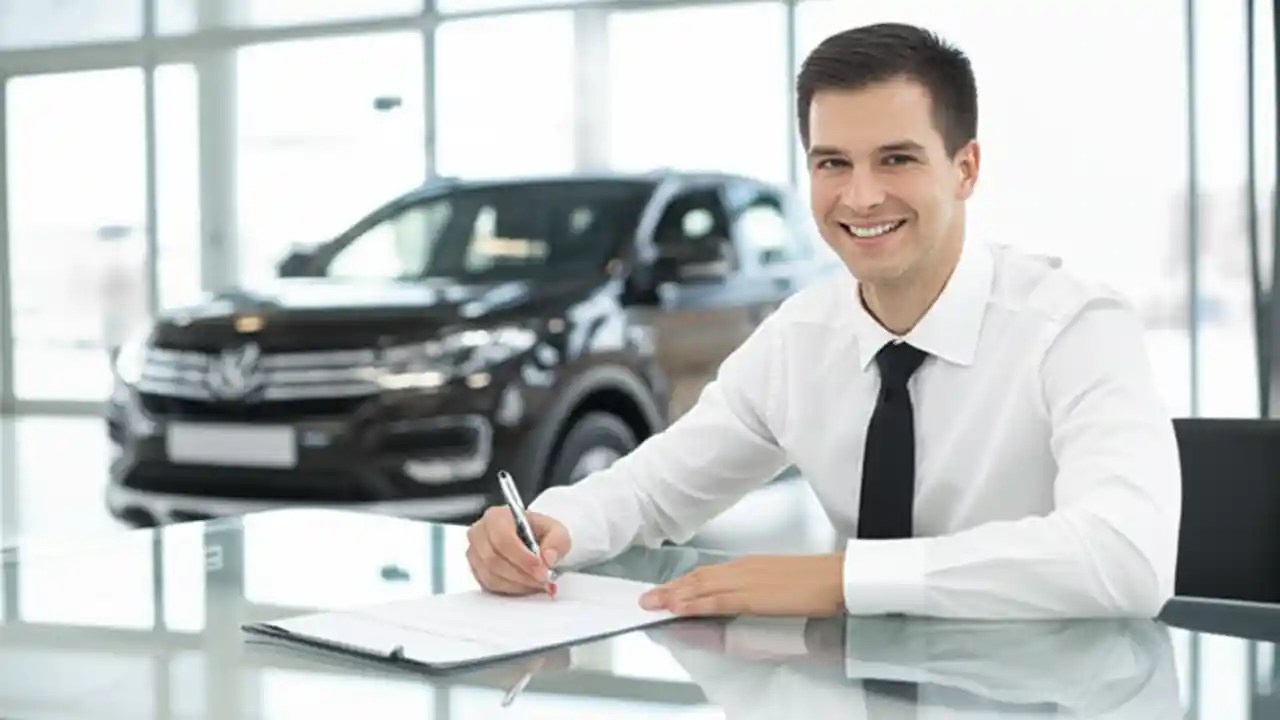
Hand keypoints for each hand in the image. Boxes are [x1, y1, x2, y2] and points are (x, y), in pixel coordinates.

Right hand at [466, 506, 570, 595]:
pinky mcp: (476, 572)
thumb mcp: (556, 530)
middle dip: (521, 572)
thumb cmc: (537, 532)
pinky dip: (512, 589)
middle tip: (542, 578)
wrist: (531, 541)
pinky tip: (527, 584)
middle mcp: (480, 533)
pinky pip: (490, 586)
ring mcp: (475, 554)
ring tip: (538, 582)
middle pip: (493, 559)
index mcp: (496, 516)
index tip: (540, 566)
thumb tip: (548, 557)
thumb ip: (557, 541)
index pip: (502, 537)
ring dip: (518, 583)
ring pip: (491, 575)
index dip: (521, 556)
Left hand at [638, 554, 845, 616]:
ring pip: (700, 587)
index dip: (684, 583)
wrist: (836, 577)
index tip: (667, 590)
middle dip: (670, 589)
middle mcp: (742, 569)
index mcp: (749, 566)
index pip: (708, 574)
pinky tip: (677, 608)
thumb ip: (759, 586)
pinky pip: (715, 601)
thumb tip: (746, 596)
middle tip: (647, 598)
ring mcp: (745, 581)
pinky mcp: (751, 596)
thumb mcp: (780, 580)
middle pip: (698, 578)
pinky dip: (693, 604)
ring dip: (673, 596)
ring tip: (652, 603)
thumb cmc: (816, 580)